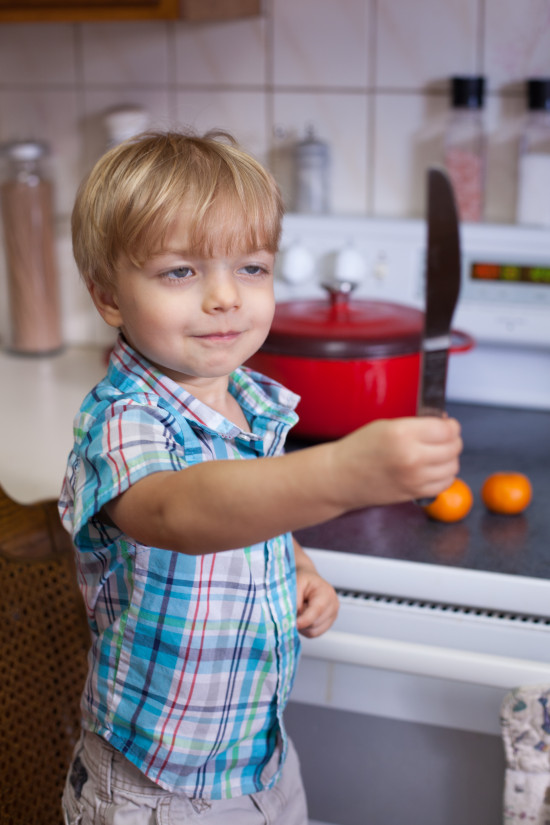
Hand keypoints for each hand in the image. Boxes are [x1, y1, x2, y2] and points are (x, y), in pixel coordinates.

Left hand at [294, 540, 338, 637]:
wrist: (310, 579)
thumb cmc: (304, 579)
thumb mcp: (296, 582)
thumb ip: (294, 599)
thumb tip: (292, 616)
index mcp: (326, 593)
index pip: (316, 611)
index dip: (304, 620)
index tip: (293, 624)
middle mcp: (333, 605)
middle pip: (314, 624)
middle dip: (300, 620)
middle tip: (292, 610)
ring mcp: (333, 615)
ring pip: (313, 631)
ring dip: (303, 626)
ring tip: (299, 612)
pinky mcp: (328, 623)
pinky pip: (314, 633)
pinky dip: (306, 629)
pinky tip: (303, 618)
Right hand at [330, 415, 461, 509]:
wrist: (340, 477)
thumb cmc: (358, 449)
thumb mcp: (386, 426)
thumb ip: (417, 425)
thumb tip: (444, 425)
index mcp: (402, 434)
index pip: (446, 429)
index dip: (451, 425)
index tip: (447, 424)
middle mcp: (412, 457)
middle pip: (453, 447)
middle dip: (452, 440)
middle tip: (443, 437)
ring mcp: (415, 478)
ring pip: (453, 466)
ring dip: (449, 458)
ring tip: (436, 453)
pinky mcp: (415, 493)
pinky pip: (445, 484)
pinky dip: (444, 475)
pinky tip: (433, 469)